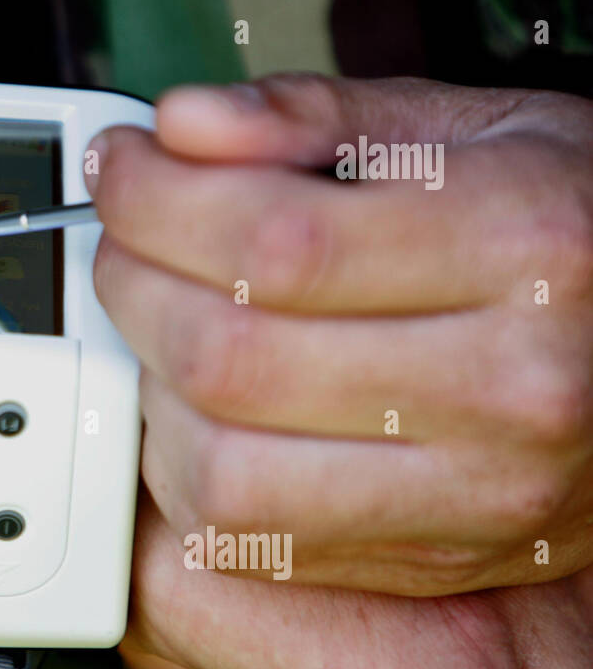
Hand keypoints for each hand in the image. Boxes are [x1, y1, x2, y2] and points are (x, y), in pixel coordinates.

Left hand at [88, 75, 592, 668]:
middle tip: (125, 237)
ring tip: (162, 319)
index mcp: (524, 246)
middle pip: (228, 356)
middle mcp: (508, 382)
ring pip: (222, 467)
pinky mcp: (435, 552)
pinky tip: (199, 403)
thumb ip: (321, 116)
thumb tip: (186, 124)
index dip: (156, 199)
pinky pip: (251, 538)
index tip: (121, 167)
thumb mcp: (482, 129)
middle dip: (132, 283)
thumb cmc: (580, 230)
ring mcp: (473, 488)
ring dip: (148, 386)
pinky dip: (185, 468)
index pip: (273, 239)